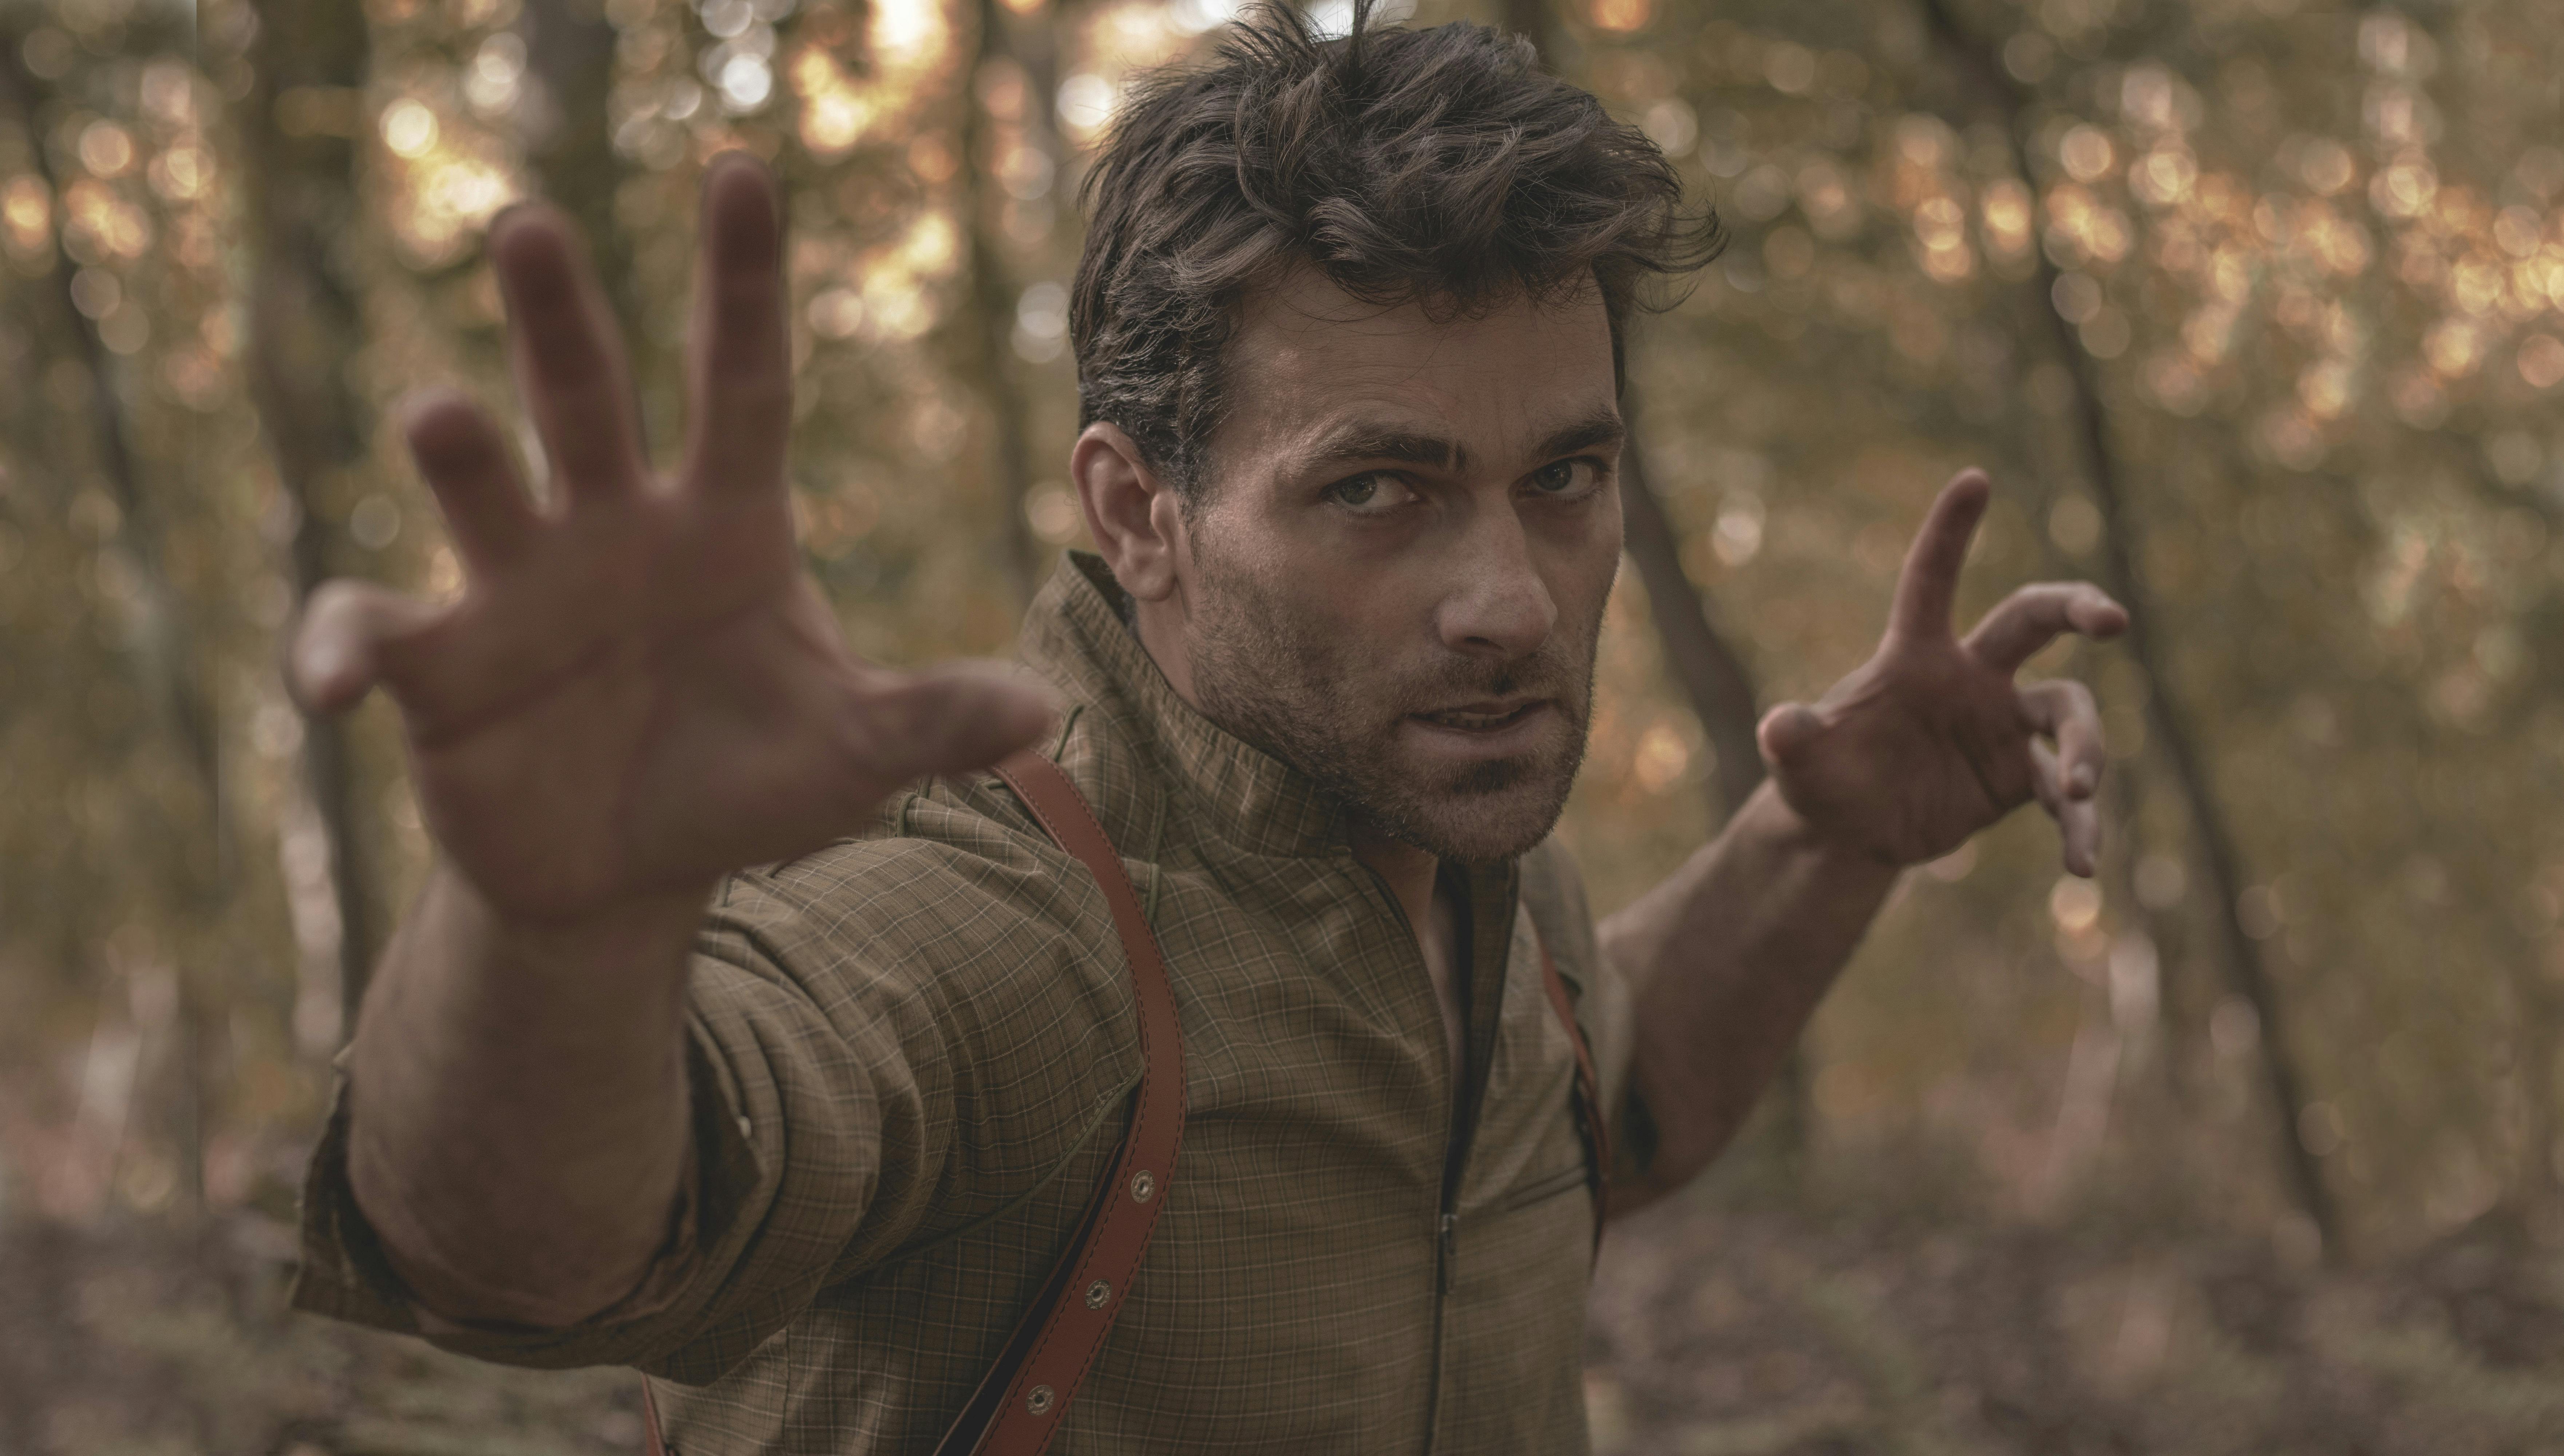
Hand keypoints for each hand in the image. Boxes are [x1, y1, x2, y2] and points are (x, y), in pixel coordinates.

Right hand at [287, 156, 1053, 923]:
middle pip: (588, 400)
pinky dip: (343, 647)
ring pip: (481, 492)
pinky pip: (373, 631)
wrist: (630, 869)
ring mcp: (514, 589)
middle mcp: (610, 530)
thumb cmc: (744, 784)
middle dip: (559, 320)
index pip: (741, 383)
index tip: (739, 169)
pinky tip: (333, 684)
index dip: (741, 282)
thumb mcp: (851, 761)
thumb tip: (1046, 715)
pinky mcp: (437, 667)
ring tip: (441, 414)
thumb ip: (932, 725)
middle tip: (530, 224)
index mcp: (722, 527)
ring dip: (460, 453)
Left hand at [1756, 469, 2127, 876]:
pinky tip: (2083, 867)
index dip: (1951, 532)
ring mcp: (2004, 724)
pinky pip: (2065, 795)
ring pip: (2069, 714)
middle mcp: (1973, 678)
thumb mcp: (1799, 767)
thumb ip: (1793, 742)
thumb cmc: (1823, 780)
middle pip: (2035, 621)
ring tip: (2078, 796)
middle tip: (2114, 620)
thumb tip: (1777, 726)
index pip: (1932, 580)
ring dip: (2085, 751)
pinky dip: (2079, 828)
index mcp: (1916, 656)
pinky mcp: (2021, 776)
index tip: (1974, 479)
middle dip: (2078, 607)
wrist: (1852, 829)